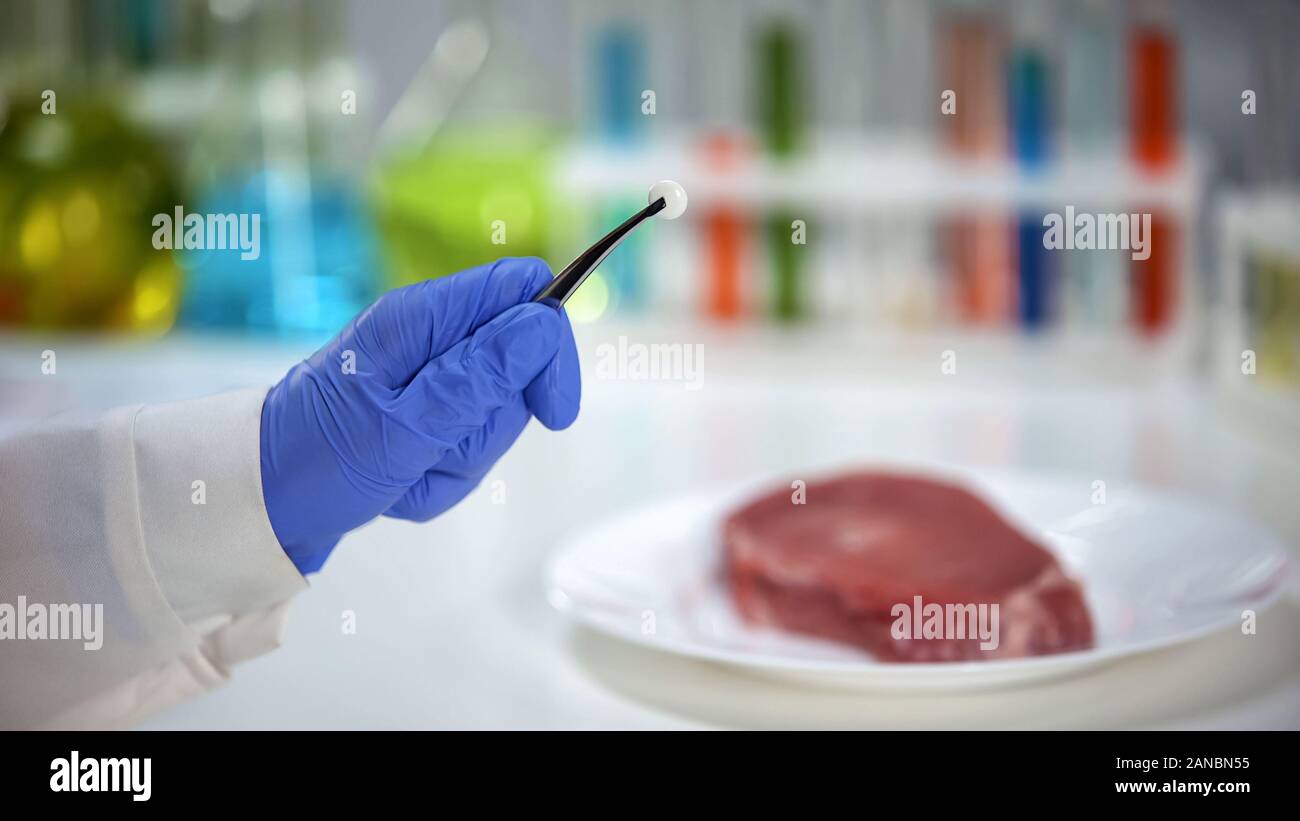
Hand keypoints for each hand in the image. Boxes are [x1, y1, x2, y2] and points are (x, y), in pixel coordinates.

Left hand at [259, 257, 579, 573]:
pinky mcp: (426, 408)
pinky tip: (404, 480)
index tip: (551, 411)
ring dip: (463, 457)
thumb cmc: (318, 458)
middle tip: (442, 452)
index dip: (550, 344)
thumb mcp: (405, 428)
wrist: (263, 499)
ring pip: (498, 412)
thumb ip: (478, 378)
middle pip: (519, 364)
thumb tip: (542, 324)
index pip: (523, 289)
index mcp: (422, 316)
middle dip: (494, 424)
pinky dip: (444, 473)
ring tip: (410, 471)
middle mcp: (430, 334)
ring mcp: (430, 374)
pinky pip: (470, 441)